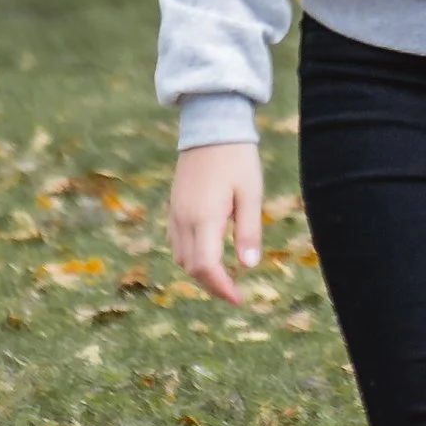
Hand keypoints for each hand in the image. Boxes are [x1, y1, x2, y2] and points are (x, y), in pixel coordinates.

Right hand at [171, 140, 263, 304]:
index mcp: (204, 218)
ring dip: (199, 272)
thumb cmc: (237, 159)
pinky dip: (190, 256)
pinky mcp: (174, 206)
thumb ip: (249, 231)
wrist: (211, 127)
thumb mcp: (251, 194)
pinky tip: (208, 254)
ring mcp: (175, 213)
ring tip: (223, 277)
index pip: (205, 267)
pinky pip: (176, 242)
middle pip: (191, 267)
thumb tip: (248, 266)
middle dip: (212, 285)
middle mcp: (184, 219)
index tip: (238, 299)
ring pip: (181, 257)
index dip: (221, 287)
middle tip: (234, 293)